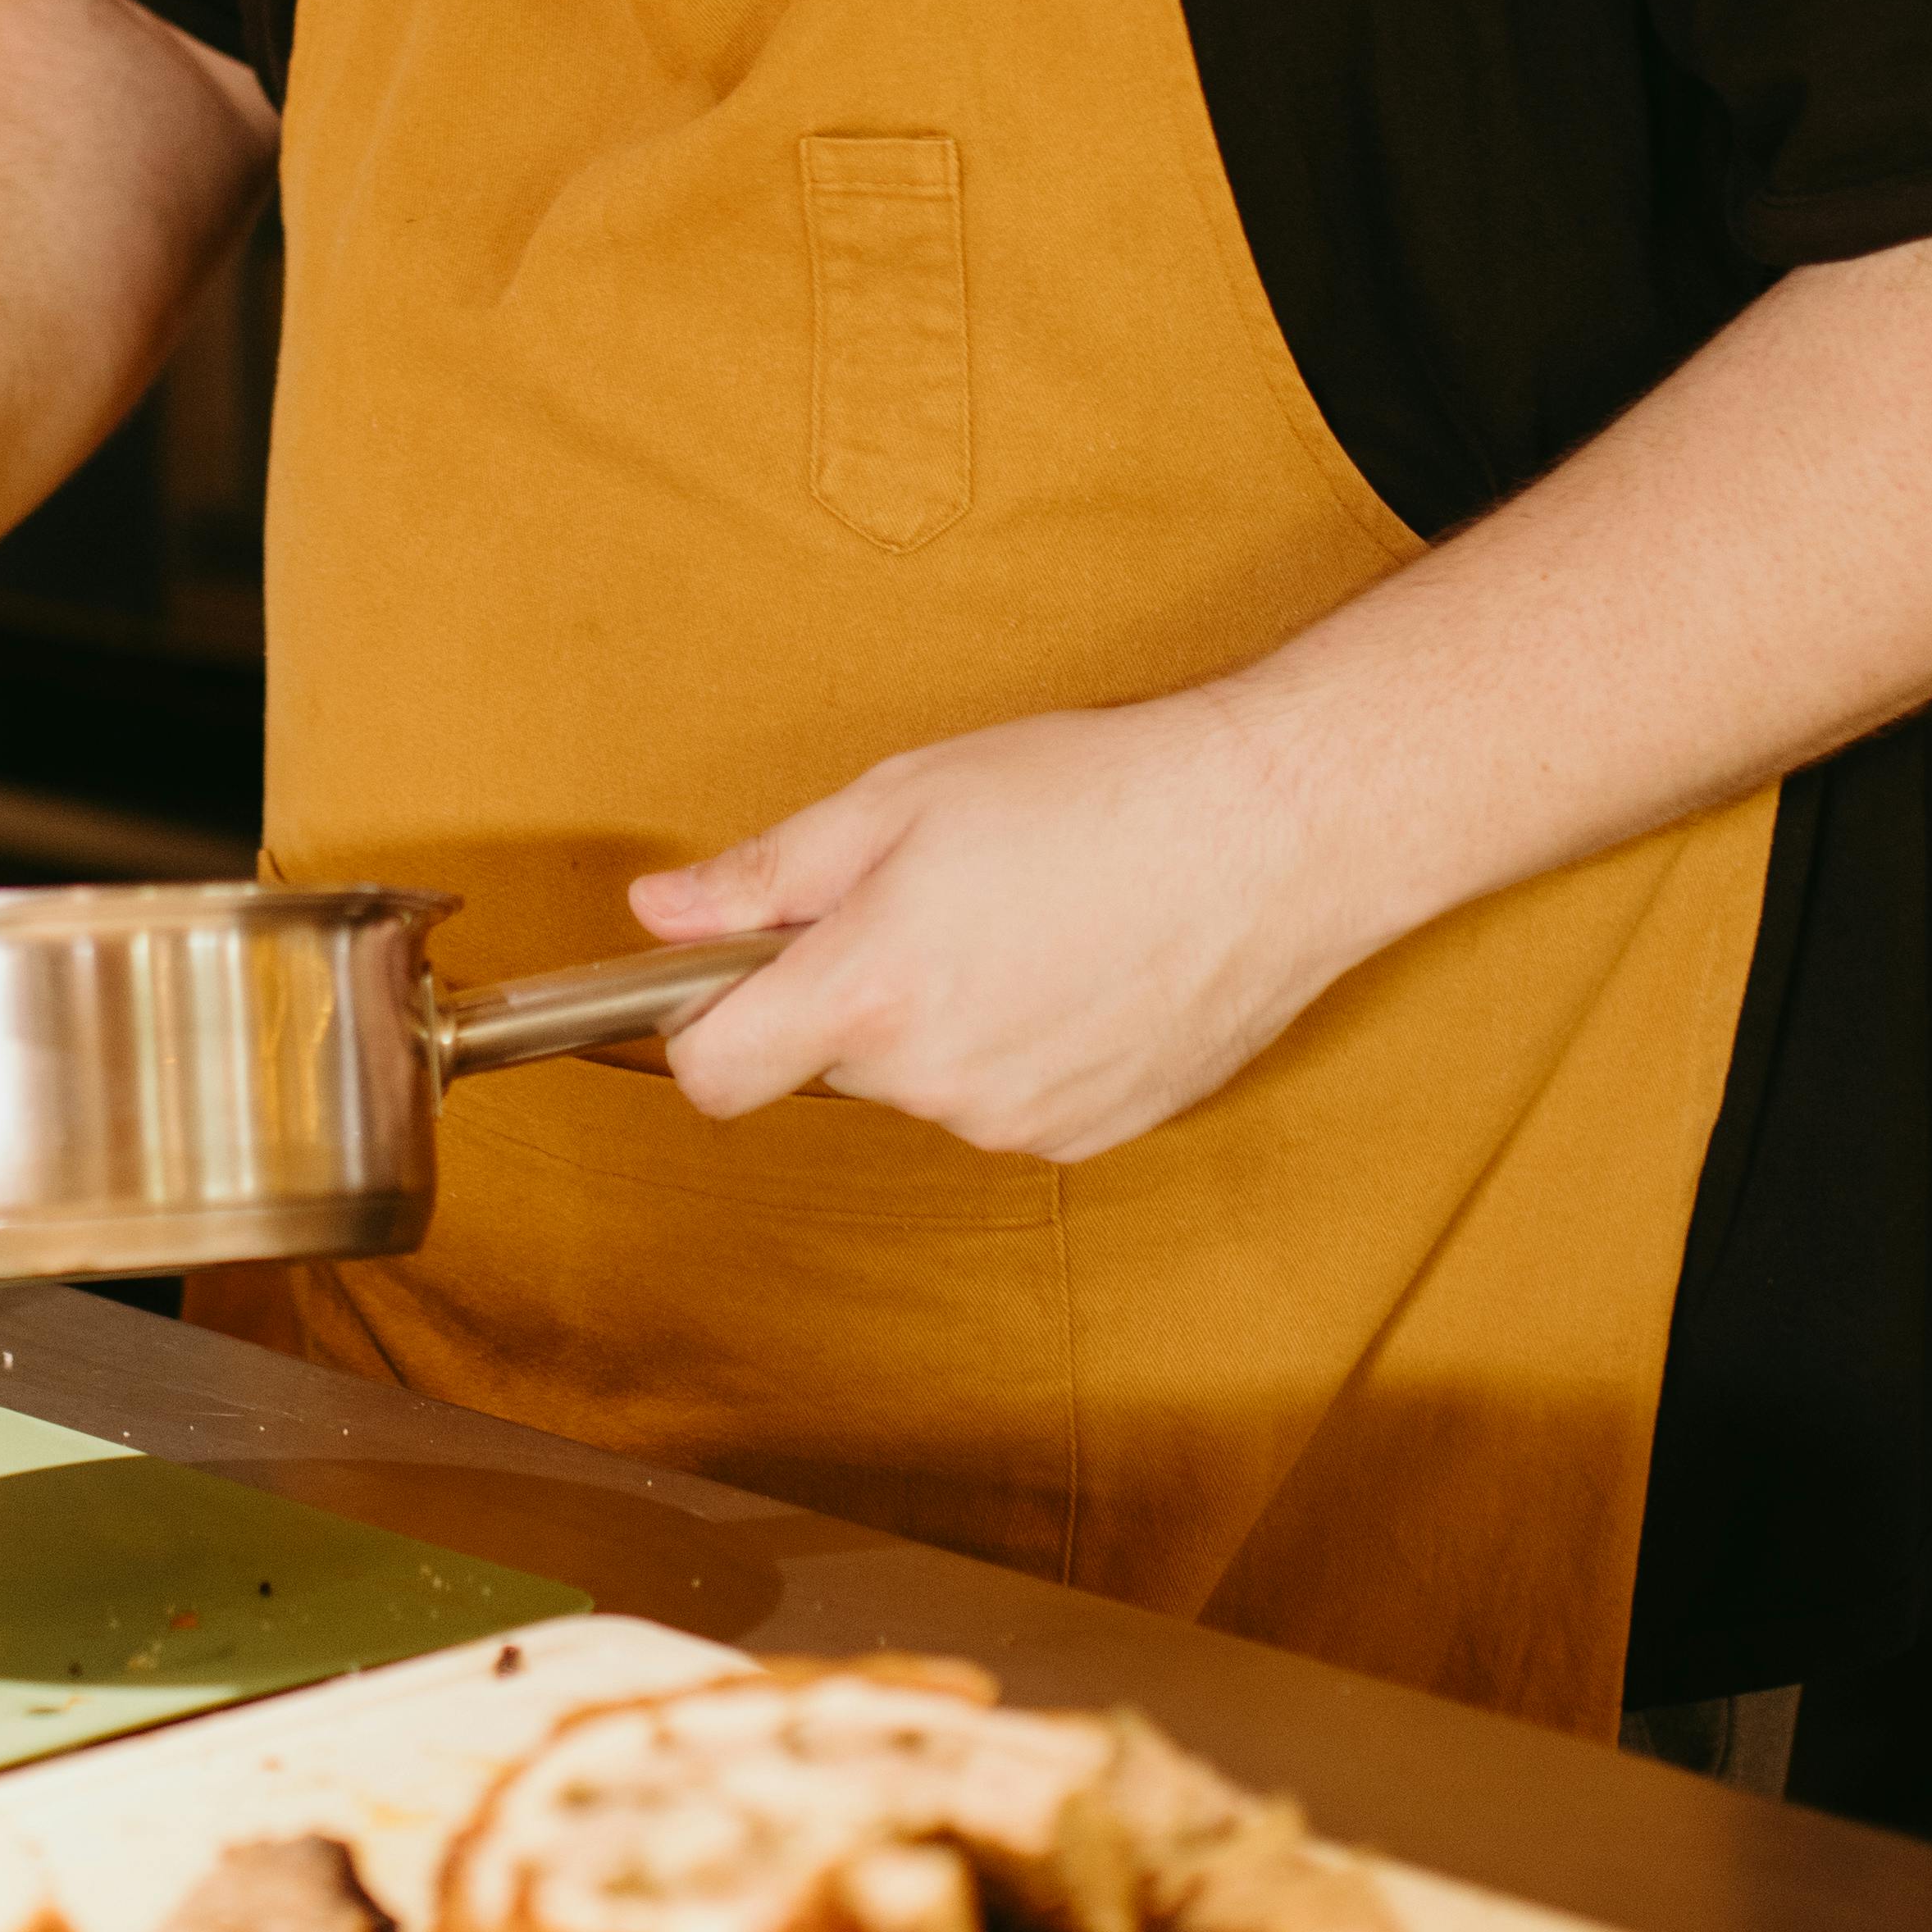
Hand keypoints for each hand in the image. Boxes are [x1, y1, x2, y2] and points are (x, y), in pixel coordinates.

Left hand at [633, 690, 1354, 1165]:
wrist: (1272, 834)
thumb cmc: (1096, 794)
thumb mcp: (901, 798)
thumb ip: (764, 874)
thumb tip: (658, 912)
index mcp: (873, 992)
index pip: (715, 1077)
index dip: (705, 1027)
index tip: (733, 983)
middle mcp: (939, 1081)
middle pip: (832, 1066)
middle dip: (857, 996)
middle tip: (935, 901)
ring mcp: (1018, 1122)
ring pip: (928, 1084)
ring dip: (947, 1023)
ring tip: (1029, 924)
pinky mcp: (1089, 1136)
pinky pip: (1009, 1104)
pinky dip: (1023, 1049)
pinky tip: (1081, 970)